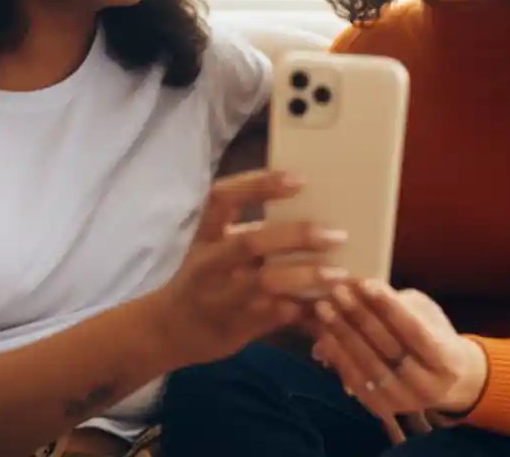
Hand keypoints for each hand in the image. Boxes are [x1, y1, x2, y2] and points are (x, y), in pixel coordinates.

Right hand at [151, 169, 348, 365]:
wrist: (169, 330)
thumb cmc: (203, 278)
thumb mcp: (214, 248)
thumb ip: (250, 233)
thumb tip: (312, 213)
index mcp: (205, 234)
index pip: (223, 199)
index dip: (258, 185)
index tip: (299, 179)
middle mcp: (208, 263)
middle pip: (249, 243)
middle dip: (295, 236)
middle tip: (336, 234)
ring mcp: (218, 297)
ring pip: (264, 283)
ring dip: (305, 276)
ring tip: (339, 274)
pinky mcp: (233, 328)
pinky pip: (274, 317)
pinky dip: (303, 310)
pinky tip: (329, 305)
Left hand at [309, 280, 486, 418]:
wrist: (443, 381)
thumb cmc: (432, 334)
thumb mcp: (425, 313)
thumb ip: (398, 303)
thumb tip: (360, 288)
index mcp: (448, 360)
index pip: (415, 330)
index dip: (388, 306)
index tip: (364, 283)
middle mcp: (428, 387)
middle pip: (389, 348)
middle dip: (360, 317)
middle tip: (337, 291)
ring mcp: (405, 402)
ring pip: (370, 365)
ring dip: (343, 335)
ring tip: (324, 308)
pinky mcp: (383, 408)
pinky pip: (356, 381)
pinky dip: (339, 357)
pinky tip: (324, 334)